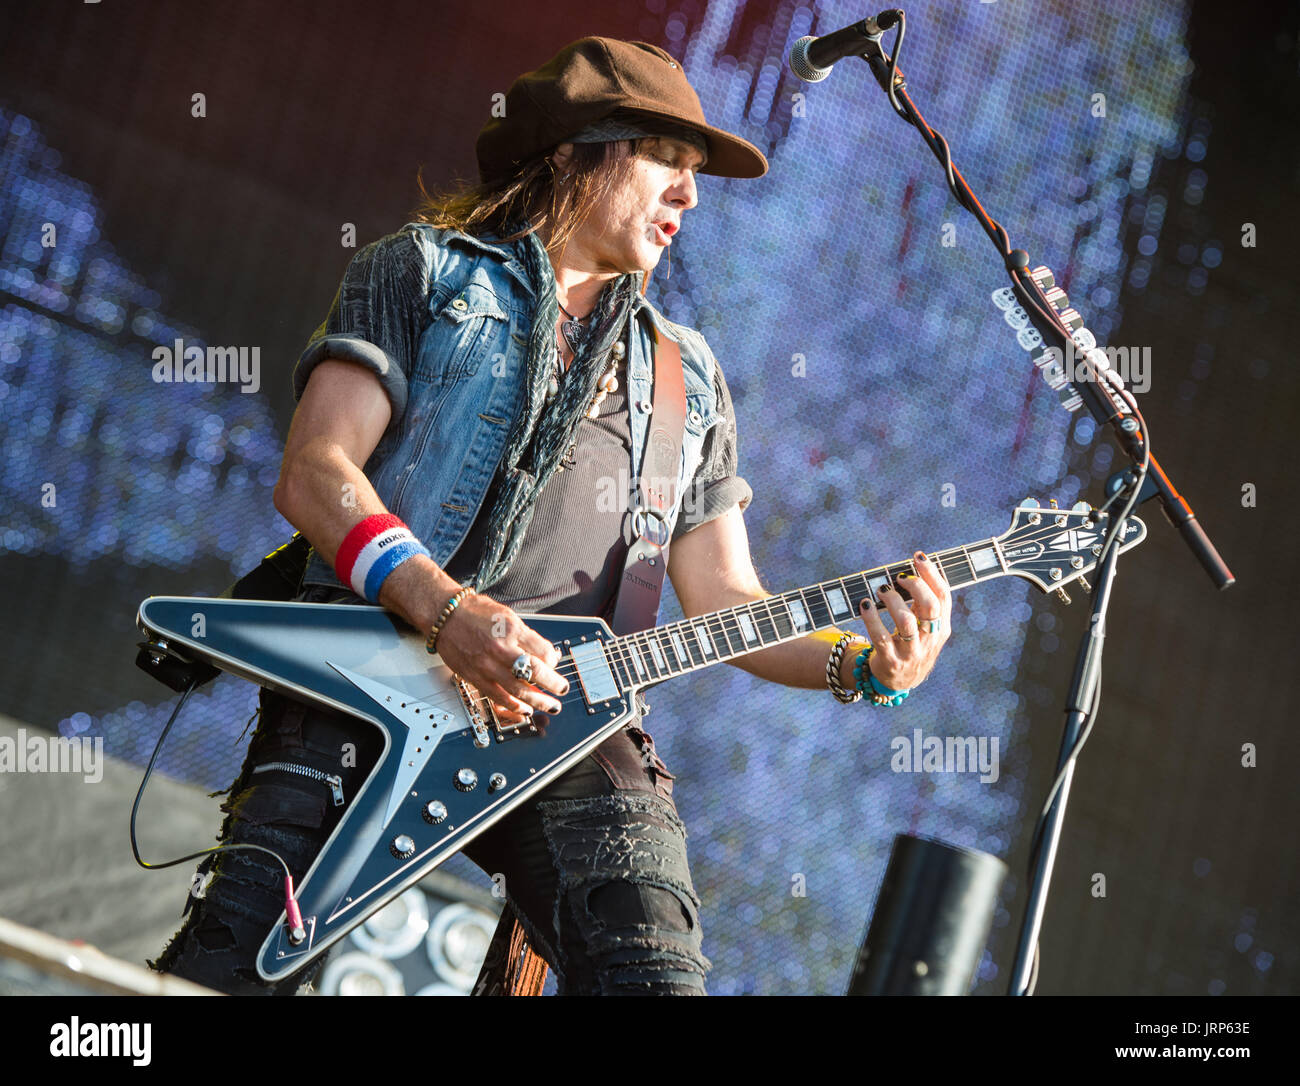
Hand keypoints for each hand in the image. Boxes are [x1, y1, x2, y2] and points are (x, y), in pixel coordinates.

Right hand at [431, 593, 568, 724]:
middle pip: (534, 672)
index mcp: (511, 628)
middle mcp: (500, 648)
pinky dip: (513, 706)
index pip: (543, 652)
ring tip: (550, 706)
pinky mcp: (474, 676)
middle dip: (553, 684)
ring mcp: (486, 664)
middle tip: (562, 689)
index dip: (553, 660)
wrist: (443, 615)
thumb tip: (545, 653)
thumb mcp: (507, 615)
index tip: (555, 663)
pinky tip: (524, 709)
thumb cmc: (474, 611)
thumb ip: (526, 635)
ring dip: (538, 701)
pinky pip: (497, 696)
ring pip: (518, 689)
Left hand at [856, 550, 951, 692]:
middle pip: (930, 607)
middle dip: (915, 586)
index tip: (917, 557)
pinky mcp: (891, 662)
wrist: (899, 682)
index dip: (932, 574)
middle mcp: (930, 640)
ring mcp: (911, 653)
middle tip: (898, 578)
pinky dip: (871, 618)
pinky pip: (881, 637)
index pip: (943, 596)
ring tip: (881, 591)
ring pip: (906, 622)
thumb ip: (923, 604)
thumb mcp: (924, 627)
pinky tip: (865, 605)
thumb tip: (913, 569)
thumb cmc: (911, 644)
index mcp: (941, 627)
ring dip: (892, 601)